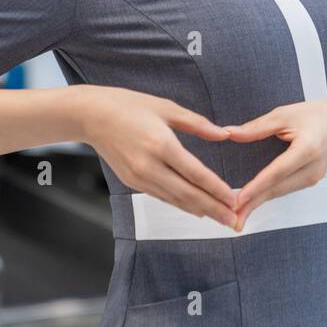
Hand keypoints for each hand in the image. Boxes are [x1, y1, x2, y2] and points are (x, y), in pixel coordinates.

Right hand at [75, 85, 238, 229]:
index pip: (195, 173)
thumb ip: (198, 124)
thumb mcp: (166, 108)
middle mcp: (149, 166)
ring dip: (199, 211)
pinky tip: (196, 209)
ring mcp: (139, 177)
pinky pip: (162, 197)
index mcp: (161, 144)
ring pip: (175, 200)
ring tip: (220, 219)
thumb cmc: (130, 106)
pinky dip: (181, 205)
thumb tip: (224, 135)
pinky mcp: (132, 182)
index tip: (235, 200)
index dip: (217, 189)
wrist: (91, 116)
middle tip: (234, 221)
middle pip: (187, 194)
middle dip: (213, 209)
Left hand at [222, 98, 326, 231]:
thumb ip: (257, 127)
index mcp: (308, 148)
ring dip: (257, 203)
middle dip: (253, 203)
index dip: (258, 186)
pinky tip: (251, 203)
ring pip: (280, 193)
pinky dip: (267, 197)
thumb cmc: (315, 116)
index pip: (279, 171)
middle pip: (278, 189)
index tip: (240, 198)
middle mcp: (313, 167)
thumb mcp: (284, 115)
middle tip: (231, 217)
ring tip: (236, 215)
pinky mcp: (309, 181)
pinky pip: (284, 190)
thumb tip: (231, 133)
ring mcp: (313, 177)